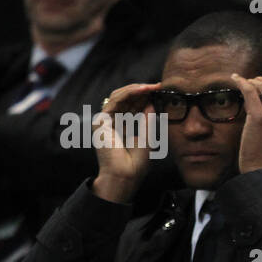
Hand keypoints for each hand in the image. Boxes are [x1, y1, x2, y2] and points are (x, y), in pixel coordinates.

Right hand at [91, 82, 162, 203]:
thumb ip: (147, 120)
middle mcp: (112, 122)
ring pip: (119, 96)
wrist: (125, 176)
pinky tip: (142, 91)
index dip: (144, 97)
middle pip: (125, 99)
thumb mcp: (147, 137)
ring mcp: (105, 121)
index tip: (159, 92)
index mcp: (121, 126)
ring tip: (152, 87)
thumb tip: (152, 103)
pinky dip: (129, 94)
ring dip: (136, 90)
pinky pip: (115, 101)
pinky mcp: (101, 121)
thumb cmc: (136, 164)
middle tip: (158, 86)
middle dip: (141, 91)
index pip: (132, 106)